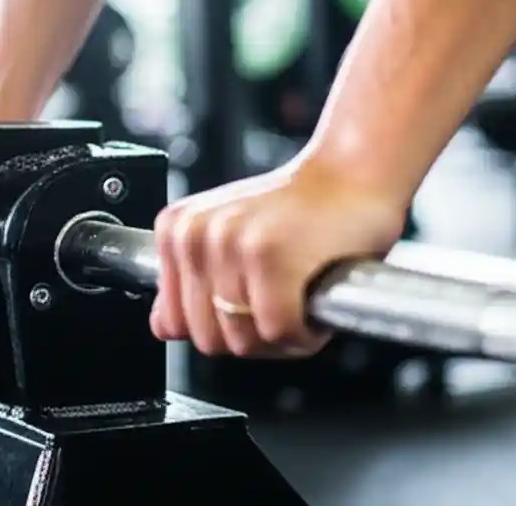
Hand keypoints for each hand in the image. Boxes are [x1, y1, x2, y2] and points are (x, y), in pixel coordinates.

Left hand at [151, 159, 407, 357]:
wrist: (353, 174)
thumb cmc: (300, 211)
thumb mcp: (227, 239)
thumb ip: (190, 282)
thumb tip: (162, 327)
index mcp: (175, 231)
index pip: (172, 323)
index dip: (220, 328)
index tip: (251, 306)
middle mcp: (194, 235)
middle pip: (208, 340)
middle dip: (252, 337)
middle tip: (282, 304)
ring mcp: (229, 243)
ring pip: (243, 342)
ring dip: (280, 336)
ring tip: (298, 297)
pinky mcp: (268, 256)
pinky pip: (278, 332)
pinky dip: (305, 333)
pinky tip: (315, 301)